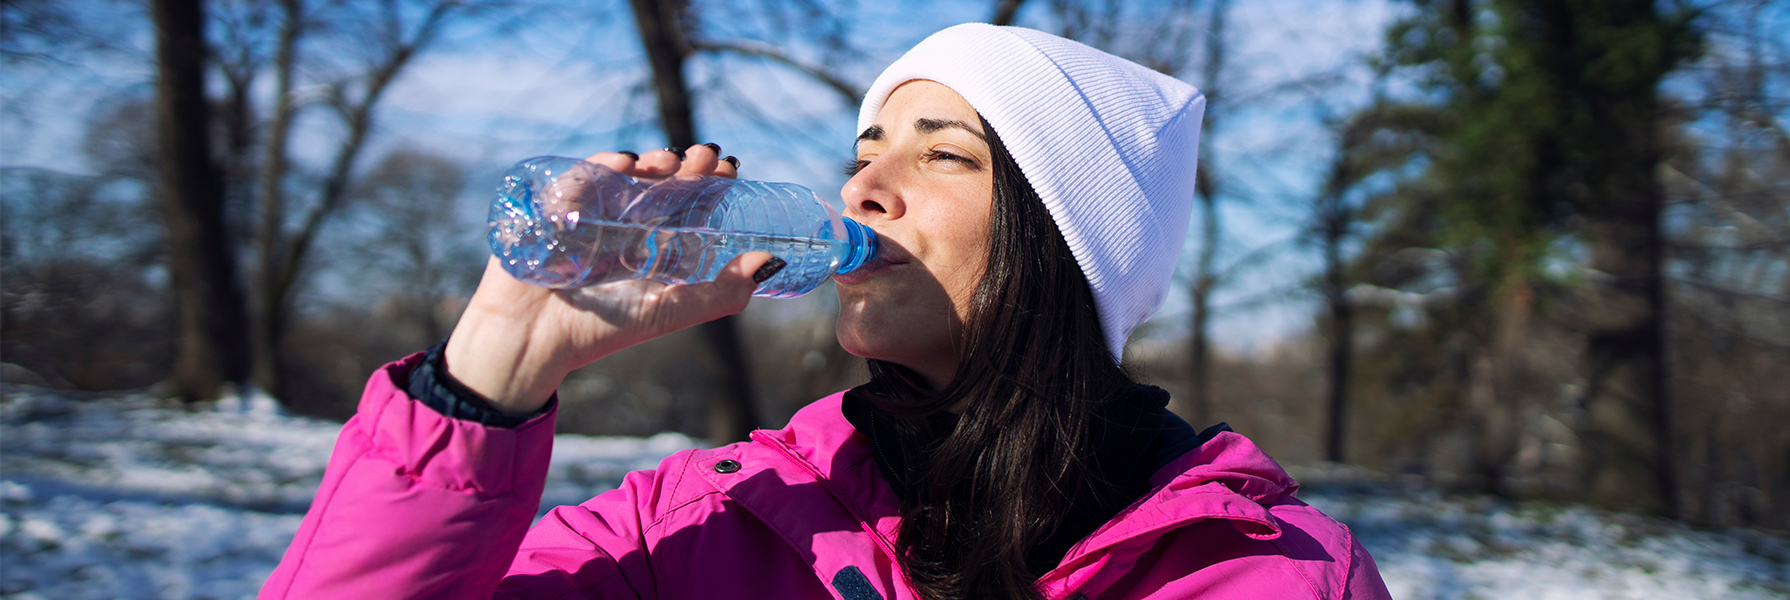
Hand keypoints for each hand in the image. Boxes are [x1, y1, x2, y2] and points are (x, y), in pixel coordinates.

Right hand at [444, 143, 765, 414]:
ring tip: (670, 161)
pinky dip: (601, 167)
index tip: (731, 168)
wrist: (536, 341)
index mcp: (654, 241)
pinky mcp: (555, 206)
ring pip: (625, 173)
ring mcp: (590, 210)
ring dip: (649, 162)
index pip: (689, 201)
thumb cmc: (602, 328)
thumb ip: (723, 292)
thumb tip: (772, 262)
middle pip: (660, 181)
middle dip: (685, 165)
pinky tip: (623, 164)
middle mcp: (626, 221)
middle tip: (706, 156)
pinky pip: (580, 177)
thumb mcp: (672, 309)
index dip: (710, 182)